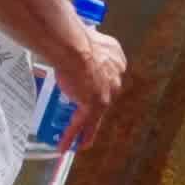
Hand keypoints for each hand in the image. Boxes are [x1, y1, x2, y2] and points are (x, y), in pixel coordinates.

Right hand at [56, 23, 126, 137]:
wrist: (75, 47)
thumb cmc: (77, 38)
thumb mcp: (91, 38)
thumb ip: (91, 45)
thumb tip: (81, 41)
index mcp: (117, 62)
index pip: (109, 78)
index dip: (98, 85)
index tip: (89, 88)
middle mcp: (116, 80)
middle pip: (104, 99)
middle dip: (92, 109)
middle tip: (82, 115)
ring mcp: (106, 95)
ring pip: (94, 116)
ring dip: (86, 130)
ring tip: (81, 142)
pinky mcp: (93, 105)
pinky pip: (82, 123)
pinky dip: (73, 135)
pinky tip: (67, 146)